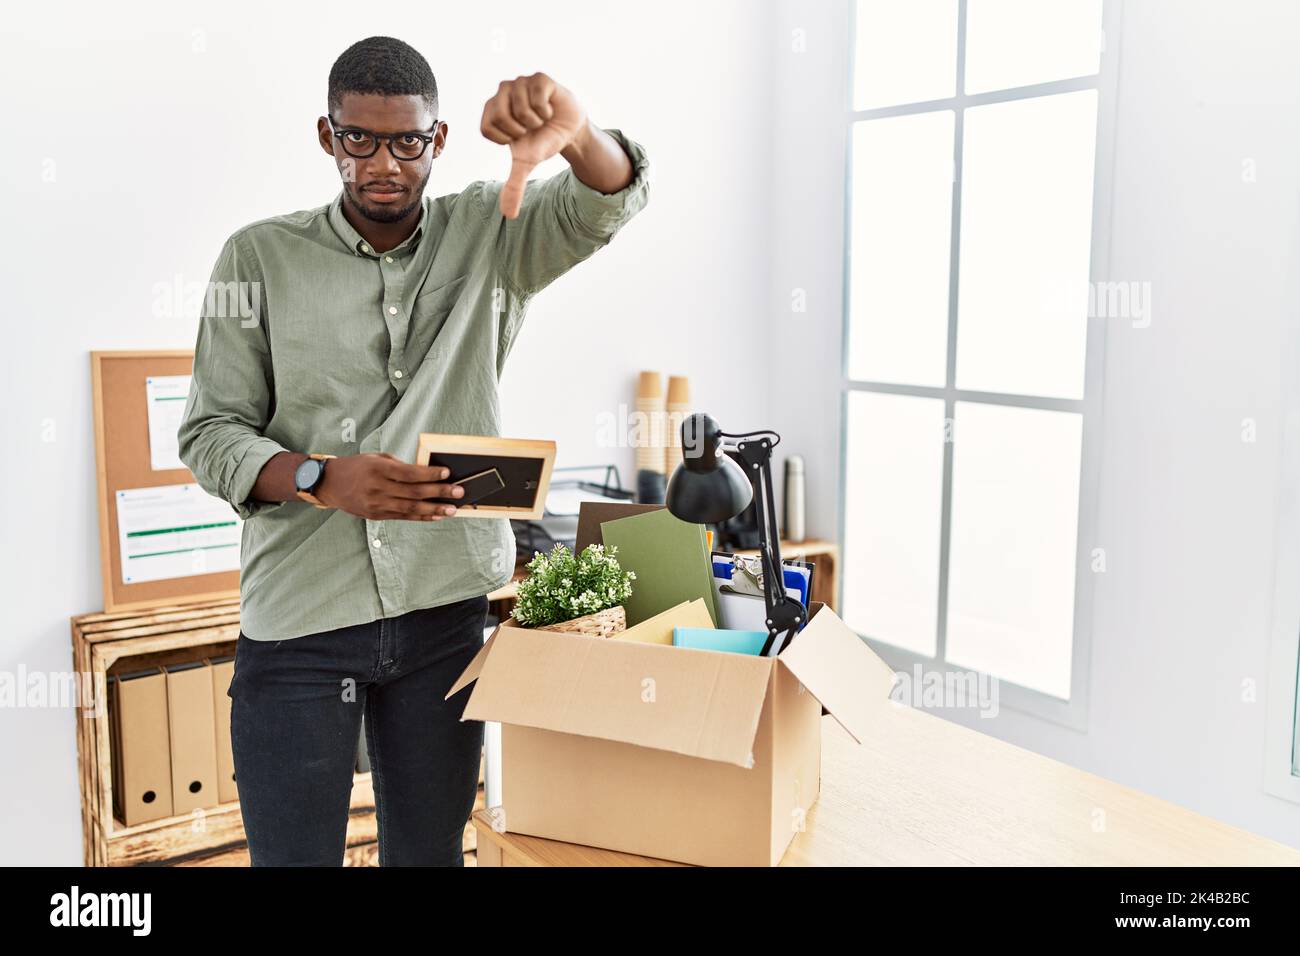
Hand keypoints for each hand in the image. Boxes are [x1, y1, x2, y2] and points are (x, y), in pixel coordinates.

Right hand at [315, 453, 463, 520]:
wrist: (330, 484)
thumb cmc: (357, 467)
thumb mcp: (376, 458)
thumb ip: (400, 466)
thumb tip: (426, 472)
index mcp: (377, 469)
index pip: (409, 473)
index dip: (429, 474)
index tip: (447, 472)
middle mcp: (377, 488)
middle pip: (414, 492)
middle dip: (439, 492)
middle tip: (459, 492)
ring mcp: (377, 504)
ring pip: (410, 509)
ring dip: (434, 509)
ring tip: (452, 509)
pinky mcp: (377, 515)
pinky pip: (403, 517)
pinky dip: (421, 517)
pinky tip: (436, 516)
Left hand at [481, 72, 586, 218]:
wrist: (569, 130)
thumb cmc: (542, 141)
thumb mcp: (527, 164)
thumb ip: (514, 185)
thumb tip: (508, 215)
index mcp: (491, 110)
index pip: (488, 128)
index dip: (506, 138)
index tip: (519, 137)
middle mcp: (502, 92)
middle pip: (501, 115)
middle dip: (521, 129)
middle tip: (531, 128)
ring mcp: (520, 82)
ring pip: (519, 106)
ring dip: (535, 120)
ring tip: (541, 118)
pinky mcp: (539, 77)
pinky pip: (536, 95)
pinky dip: (545, 109)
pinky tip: (549, 109)